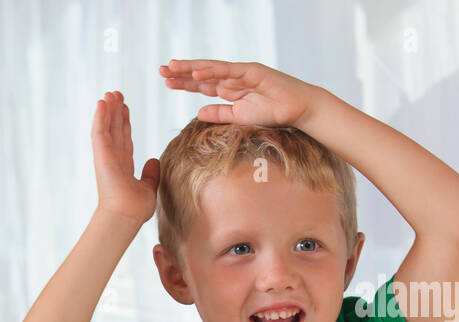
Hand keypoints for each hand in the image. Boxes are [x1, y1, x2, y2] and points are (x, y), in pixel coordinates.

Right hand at [92, 91, 159, 224]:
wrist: (126, 215)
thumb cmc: (136, 209)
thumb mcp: (149, 187)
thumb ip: (151, 173)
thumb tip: (154, 159)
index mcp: (123, 166)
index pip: (124, 139)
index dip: (124, 123)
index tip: (126, 109)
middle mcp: (113, 159)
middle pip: (115, 129)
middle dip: (116, 112)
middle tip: (117, 95)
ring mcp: (105, 155)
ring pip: (106, 126)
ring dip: (108, 109)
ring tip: (111, 93)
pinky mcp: (101, 153)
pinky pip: (99, 130)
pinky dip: (100, 115)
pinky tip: (102, 101)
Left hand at [159, 60, 319, 127]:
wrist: (296, 110)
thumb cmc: (271, 113)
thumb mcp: (238, 117)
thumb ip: (219, 114)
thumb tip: (199, 112)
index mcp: (228, 89)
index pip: (201, 84)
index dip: (184, 82)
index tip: (166, 81)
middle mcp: (232, 78)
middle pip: (202, 74)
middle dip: (182, 72)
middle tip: (161, 70)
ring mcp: (241, 73)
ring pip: (212, 69)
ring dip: (192, 68)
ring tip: (173, 67)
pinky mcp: (252, 72)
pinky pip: (229, 71)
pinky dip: (213, 71)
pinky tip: (197, 72)